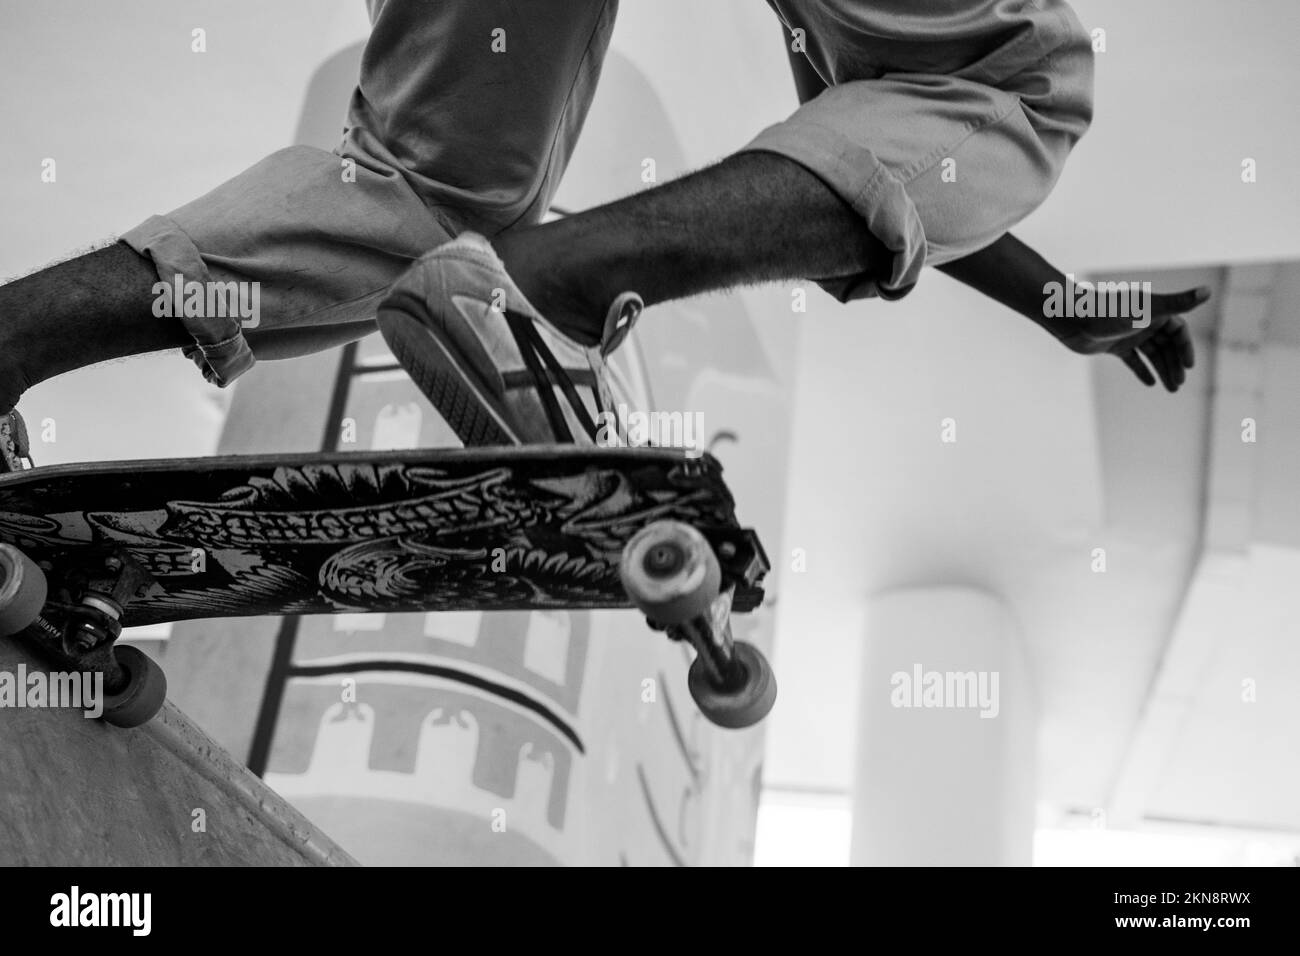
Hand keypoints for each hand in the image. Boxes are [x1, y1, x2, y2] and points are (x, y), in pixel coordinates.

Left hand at [1049, 286, 1209, 391]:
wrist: (1072, 318)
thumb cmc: (1109, 312)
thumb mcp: (1147, 310)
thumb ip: (1178, 303)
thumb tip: (1209, 291)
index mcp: (1154, 311)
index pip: (1178, 331)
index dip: (1185, 348)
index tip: (1189, 366)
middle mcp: (1144, 321)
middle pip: (1166, 345)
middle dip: (1174, 364)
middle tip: (1179, 384)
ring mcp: (1129, 334)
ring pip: (1152, 354)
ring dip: (1162, 370)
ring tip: (1171, 389)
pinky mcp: (1115, 345)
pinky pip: (1133, 360)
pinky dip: (1142, 370)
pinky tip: (1150, 384)